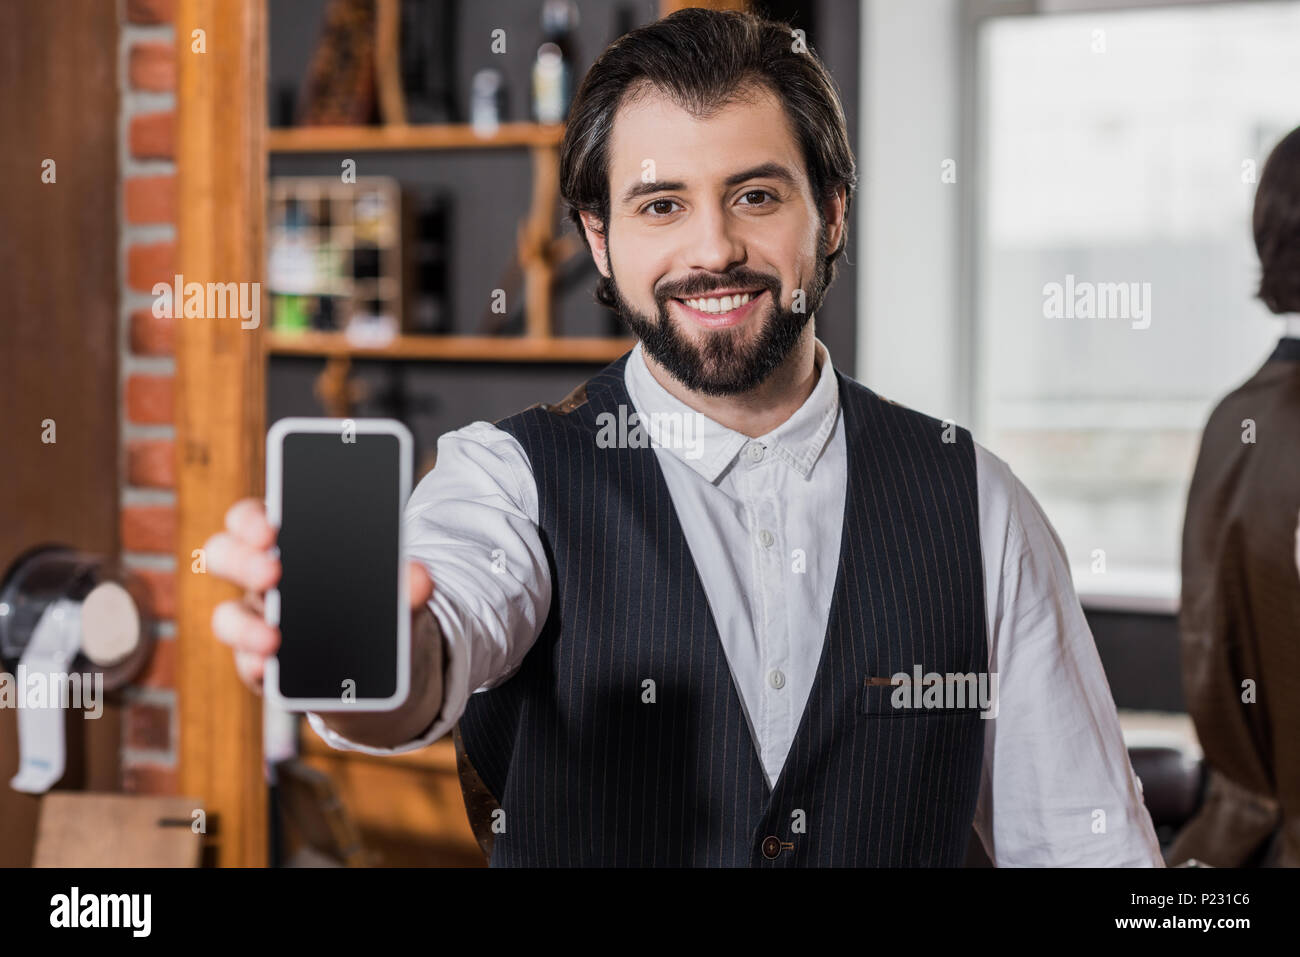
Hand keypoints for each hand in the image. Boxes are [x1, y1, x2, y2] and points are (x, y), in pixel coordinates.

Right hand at [206, 497, 433, 694]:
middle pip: (227, 556)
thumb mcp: (402, 597)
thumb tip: (420, 577)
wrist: (383, 673)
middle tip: (273, 572)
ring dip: (245, 627)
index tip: (270, 529)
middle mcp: (264, 579)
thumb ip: (410, 586)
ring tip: (273, 639)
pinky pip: (247, 665)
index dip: (252, 519)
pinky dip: (256, 666)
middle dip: (243, 561)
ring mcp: (257, 622)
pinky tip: (270, 669)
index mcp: (291, 544)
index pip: (254, 519)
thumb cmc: (381, 612)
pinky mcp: (262, 666)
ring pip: (227, 617)